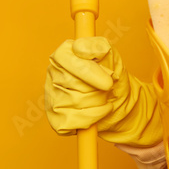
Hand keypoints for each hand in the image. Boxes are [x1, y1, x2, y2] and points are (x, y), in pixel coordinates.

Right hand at [44, 37, 162, 145]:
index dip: (90, 73)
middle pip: (76, 85)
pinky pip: (75, 122)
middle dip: (100, 89)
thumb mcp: (110, 54)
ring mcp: (51, 97)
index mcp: (63, 54)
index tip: (108, 82)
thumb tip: (79, 47)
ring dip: (99, 102)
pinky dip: (93, 118)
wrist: (116, 99)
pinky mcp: (56, 119)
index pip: (68, 61)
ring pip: (77, 103)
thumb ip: (97, 46)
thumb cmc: (110, 73)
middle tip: (107, 87)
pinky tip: (97, 111)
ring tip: (103, 97)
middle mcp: (52, 74)